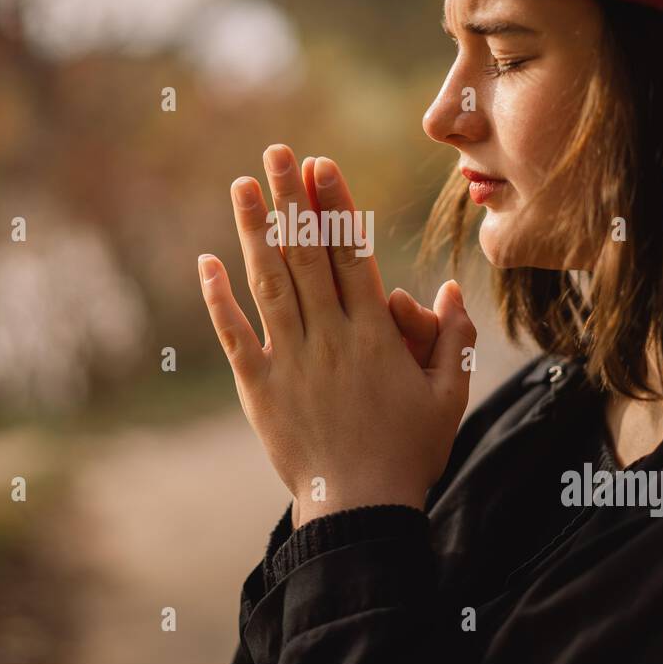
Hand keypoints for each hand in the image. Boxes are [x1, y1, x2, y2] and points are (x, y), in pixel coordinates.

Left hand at [198, 144, 475, 525]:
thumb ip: (455, 338)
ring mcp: (291, 361)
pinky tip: (208, 261)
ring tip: (243, 185)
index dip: (334, 205)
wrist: (358, 511)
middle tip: (278, 152)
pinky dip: (219, 299)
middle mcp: (329, 338)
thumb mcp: (449, 396)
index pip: (352, 255)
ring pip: (269, 283)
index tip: (321, 165)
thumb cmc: (410, 454)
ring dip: (253, 231)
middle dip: (291, 199)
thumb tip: (451, 286)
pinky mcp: (261, 388)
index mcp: (375, 336)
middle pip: (307, 255)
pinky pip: (236, 336)